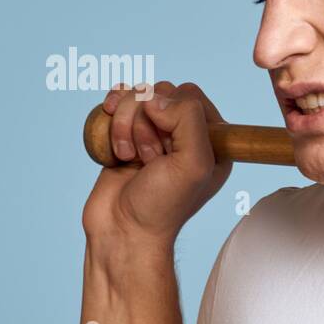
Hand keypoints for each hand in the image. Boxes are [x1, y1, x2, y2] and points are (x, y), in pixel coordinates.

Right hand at [81, 82, 232, 247]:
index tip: (168, 150)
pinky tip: (112, 141)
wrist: (122, 231)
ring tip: (129, 156)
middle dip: (144, 122)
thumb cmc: (162, 205)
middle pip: (158, 92)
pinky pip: (118, 103)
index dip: (170, 113)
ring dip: (125, 125)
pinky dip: (110, 116)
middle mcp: (186, 134)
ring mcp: (155, 133)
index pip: (189, 94)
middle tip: (149, 158)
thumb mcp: (193, 165)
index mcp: (213, 140)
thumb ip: (188, 120)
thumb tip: (155, 98)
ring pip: (134, 97)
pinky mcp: (127, 135)